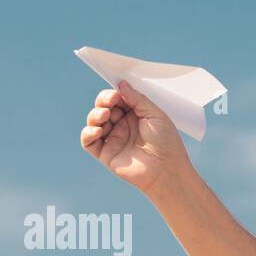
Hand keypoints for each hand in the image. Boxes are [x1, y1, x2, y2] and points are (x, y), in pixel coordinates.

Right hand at [80, 80, 190, 194]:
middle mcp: (122, 126)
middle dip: (103, 101)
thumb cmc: (166, 144)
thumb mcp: (155, 115)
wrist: (167, 171)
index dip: (113, 94)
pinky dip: (88, 133)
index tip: (116, 93)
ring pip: (94, 121)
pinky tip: (97, 131)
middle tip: (111, 102)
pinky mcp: (106, 154)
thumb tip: (121, 84)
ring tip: (106, 115)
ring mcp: (113, 139)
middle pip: (103, 107)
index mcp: (134, 115)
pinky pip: (88, 141)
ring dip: (95, 115)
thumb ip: (138, 99)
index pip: (116, 99)